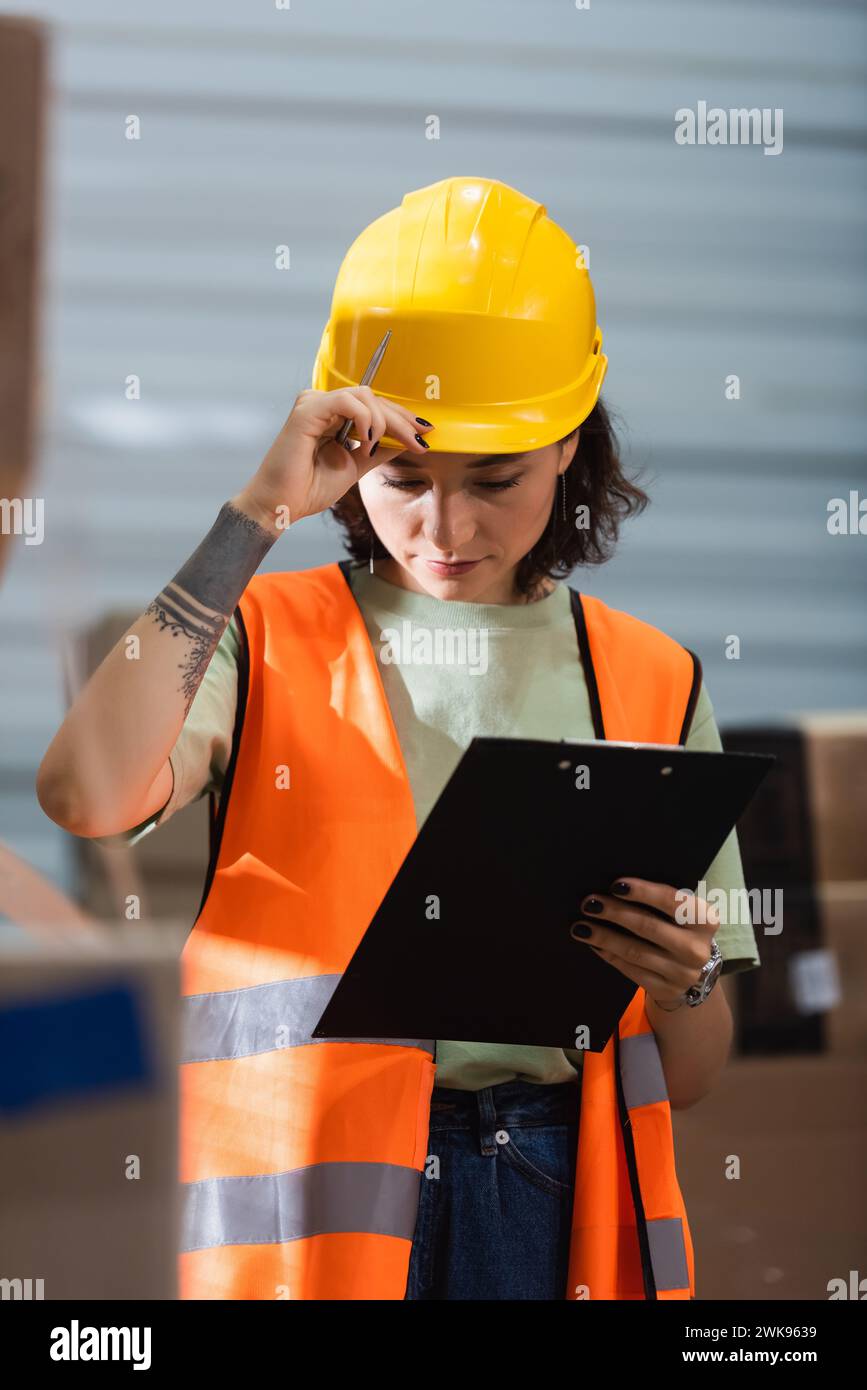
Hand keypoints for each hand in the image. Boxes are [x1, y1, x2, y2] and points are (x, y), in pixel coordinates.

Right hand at [235, 386, 433, 532]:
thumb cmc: (310, 488)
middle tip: (420, 440)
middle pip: (374, 399)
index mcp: (332, 415)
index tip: (426, 434)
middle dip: (401, 420)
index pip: (374, 406)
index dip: (402, 417)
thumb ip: (379, 450)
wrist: (283, 505)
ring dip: (382, 421)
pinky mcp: (307, 410)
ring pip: (364, 397)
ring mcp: (314, 404)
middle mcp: (322, 404)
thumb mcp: (356, 466)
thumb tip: (408, 440)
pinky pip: (346, 402)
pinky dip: (364, 419)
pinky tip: (366, 441)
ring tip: (376, 448)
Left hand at [570, 878, 718, 1008]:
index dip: (643, 892)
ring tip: (581, 926)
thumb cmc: (679, 929)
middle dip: (615, 913)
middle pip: (649, 927)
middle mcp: (697, 948)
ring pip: (635, 951)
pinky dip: (609, 955)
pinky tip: (594, 944)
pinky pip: (630, 970)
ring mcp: (682, 973)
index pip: (673, 901)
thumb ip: (661, 900)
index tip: (615, 885)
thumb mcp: (682, 913)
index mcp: (705, 920)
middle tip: (589, 903)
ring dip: (604, 937)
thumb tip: (617, 887)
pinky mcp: (665, 990)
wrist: (691, 971)